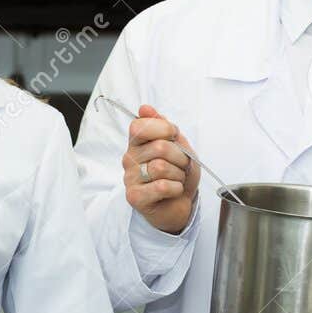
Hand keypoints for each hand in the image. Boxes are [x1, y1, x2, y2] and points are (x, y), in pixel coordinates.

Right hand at [121, 105, 200, 234]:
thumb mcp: (178, 146)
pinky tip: (174, 191)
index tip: (174, 137)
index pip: (139, 125)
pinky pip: (162, 186)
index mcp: (137, 144)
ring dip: (178, 174)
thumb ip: (163, 126)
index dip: (163, 129)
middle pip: (158, 147)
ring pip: (160, 167)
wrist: (180, 204)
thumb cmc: (177, 174)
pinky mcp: (135, 197)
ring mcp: (130, 179)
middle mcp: (129, 159)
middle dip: (180, 157)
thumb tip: (144, 108)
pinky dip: (176, 188)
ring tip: (177, 179)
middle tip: (181, 166)